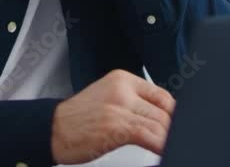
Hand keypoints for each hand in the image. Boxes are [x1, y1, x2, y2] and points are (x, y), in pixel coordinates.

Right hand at [50, 69, 175, 164]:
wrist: (52, 129)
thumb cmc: (78, 118)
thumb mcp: (108, 97)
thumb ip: (133, 102)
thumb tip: (160, 117)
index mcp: (122, 79)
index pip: (162, 95)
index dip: (174, 113)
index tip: (177, 125)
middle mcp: (122, 90)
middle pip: (163, 110)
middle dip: (172, 128)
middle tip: (175, 139)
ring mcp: (120, 108)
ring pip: (159, 124)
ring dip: (168, 139)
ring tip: (170, 147)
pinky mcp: (117, 128)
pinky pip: (149, 136)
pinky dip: (160, 145)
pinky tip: (161, 151)